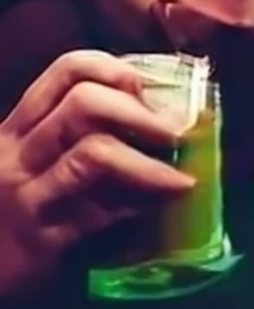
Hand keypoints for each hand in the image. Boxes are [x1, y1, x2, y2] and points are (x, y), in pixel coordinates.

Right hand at [0, 50, 195, 296]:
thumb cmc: (21, 213)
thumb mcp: (38, 164)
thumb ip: (80, 136)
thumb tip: (163, 114)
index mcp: (19, 127)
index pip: (68, 69)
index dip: (117, 71)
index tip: (148, 94)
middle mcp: (17, 153)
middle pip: (84, 102)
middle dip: (141, 114)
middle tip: (176, 135)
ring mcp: (26, 195)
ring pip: (96, 152)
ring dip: (151, 164)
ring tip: (182, 179)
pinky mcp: (42, 239)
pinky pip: (101, 210)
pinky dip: (141, 204)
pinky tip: (161, 207)